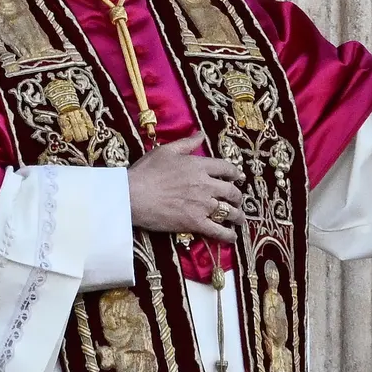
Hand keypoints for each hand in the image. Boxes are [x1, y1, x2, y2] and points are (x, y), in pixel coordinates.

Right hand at [127, 132, 244, 241]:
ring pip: (229, 211)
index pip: (226, 168)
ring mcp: (202, 205)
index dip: (235, 173)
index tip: (237, 177)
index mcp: (199, 165)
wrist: (132, 195)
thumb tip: (201, 135)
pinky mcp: (195, 223)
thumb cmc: (146, 171)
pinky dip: (228, 235)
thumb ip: (187, 143)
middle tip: (237, 200)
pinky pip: (218, 230)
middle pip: (232, 191)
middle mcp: (205, 185)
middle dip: (238, 196)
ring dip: (237, 216)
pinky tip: (232, 236)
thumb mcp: (166, 150)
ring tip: (239, 219)